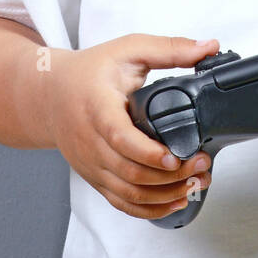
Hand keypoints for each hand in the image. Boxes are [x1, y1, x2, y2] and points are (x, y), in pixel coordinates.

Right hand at [42, 33, 220, 218]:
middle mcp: (91, 143)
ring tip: (196, 183)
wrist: (49, 96)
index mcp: (98, 109)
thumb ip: (170, 48)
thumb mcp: (129, 49)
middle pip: (129, 172)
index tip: (175, 156)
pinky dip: (149, 209)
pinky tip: (175, 202)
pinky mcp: (95, 178)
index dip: (149, 153)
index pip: (120, 139)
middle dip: (170, 176)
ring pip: (128, 193)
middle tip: (201, 165)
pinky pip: (120, 203)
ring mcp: (91, 165)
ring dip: (165, 195)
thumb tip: (209, 47)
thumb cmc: (89, 72)